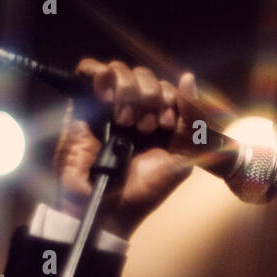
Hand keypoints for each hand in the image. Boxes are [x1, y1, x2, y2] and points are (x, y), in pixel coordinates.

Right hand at [53, 59, 202, 237]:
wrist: (111, 207)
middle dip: (149, 97)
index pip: (167, 87)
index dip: (170, 99)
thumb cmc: (146, 189)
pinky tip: (107, 99)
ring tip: (126, 121)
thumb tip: (188, 77)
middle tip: (144, 128)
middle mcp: (134, 108)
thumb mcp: (183, 157)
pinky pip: (90, 69)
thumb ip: (193, 120)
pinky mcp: (82, 104)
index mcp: (159, 118)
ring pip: (119, 69)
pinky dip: (101, 76)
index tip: (166, 126)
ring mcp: (108, 104)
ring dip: (128, 91)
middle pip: (143, 75)